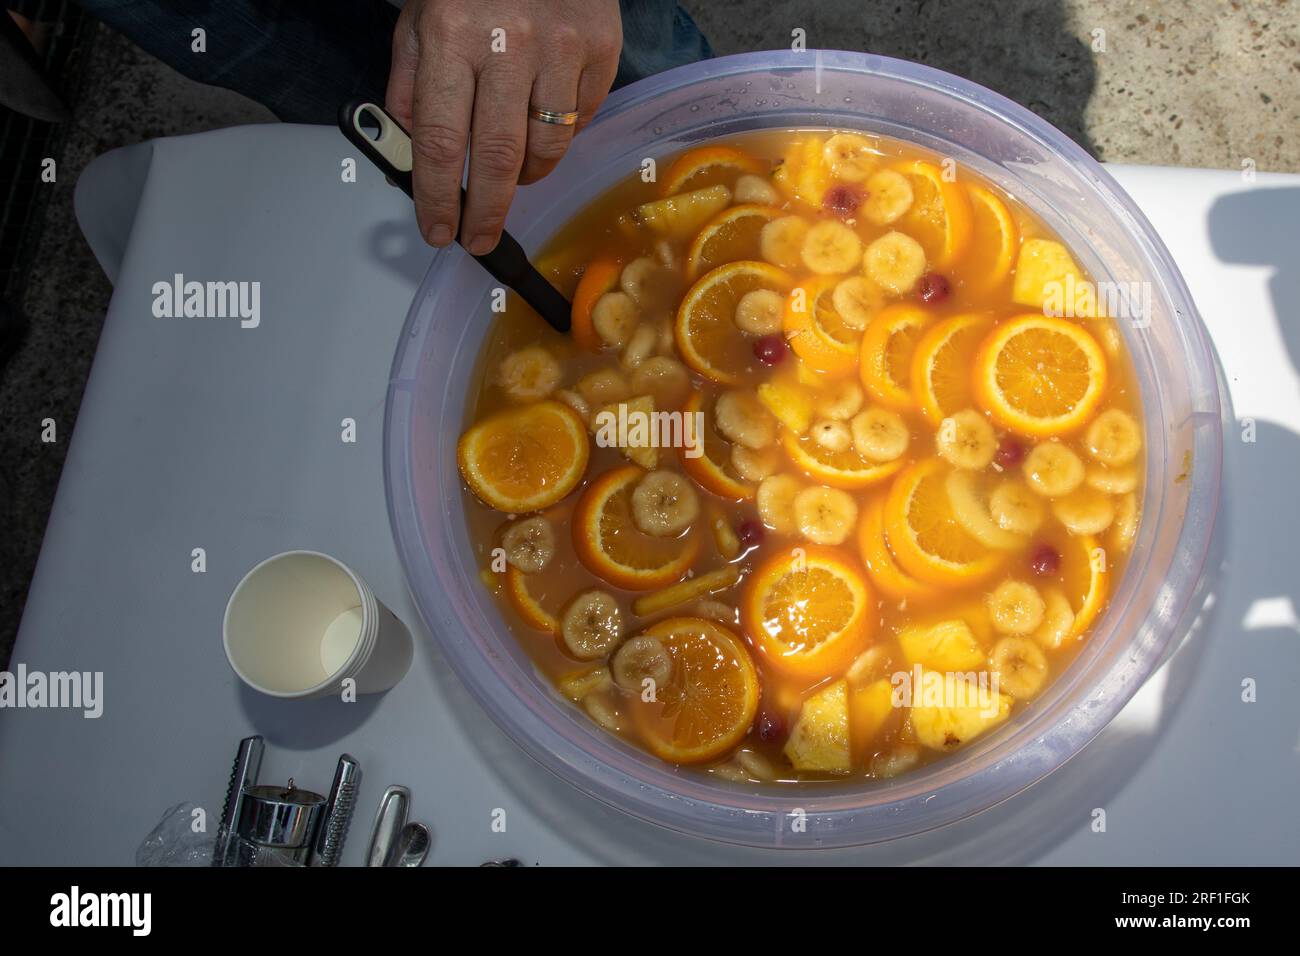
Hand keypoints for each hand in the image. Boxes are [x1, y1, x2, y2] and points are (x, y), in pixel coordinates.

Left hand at [387, 0, 621, 251]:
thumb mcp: (423, 20)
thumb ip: (411, 86)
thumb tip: (414, 153)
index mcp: (451, 34)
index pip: (439, 140)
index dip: (437, 197)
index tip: (438, 230)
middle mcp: (507, 43)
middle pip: (497, 158)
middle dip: (486, 212)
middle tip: (478, 238)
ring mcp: (560, 48)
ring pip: (547, 147)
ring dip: (526, 175)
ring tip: (512, 172)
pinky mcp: (600, 49)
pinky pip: (580, 120)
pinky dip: (560, 134)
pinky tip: (543, 116)